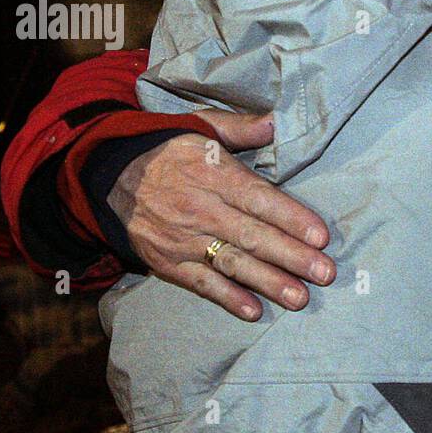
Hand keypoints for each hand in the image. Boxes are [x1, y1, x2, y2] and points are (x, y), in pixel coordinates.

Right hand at [107, 108, 335, 320]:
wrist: (107, 173)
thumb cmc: (167, 148)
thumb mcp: (202, 126)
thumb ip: (242, 127)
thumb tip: (276, 121)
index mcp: (214, 174)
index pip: (259, 199)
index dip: (291, 218)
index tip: (320, 236)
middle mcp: (202, 209)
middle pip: (253, 236)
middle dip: (292, 256)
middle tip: (324, 273)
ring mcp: (185, 239)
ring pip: (233, 263)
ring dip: (268, 283)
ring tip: (299, 298)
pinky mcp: (168, 262)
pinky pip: (201, 283)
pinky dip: (227, 298)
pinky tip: (253, 312)